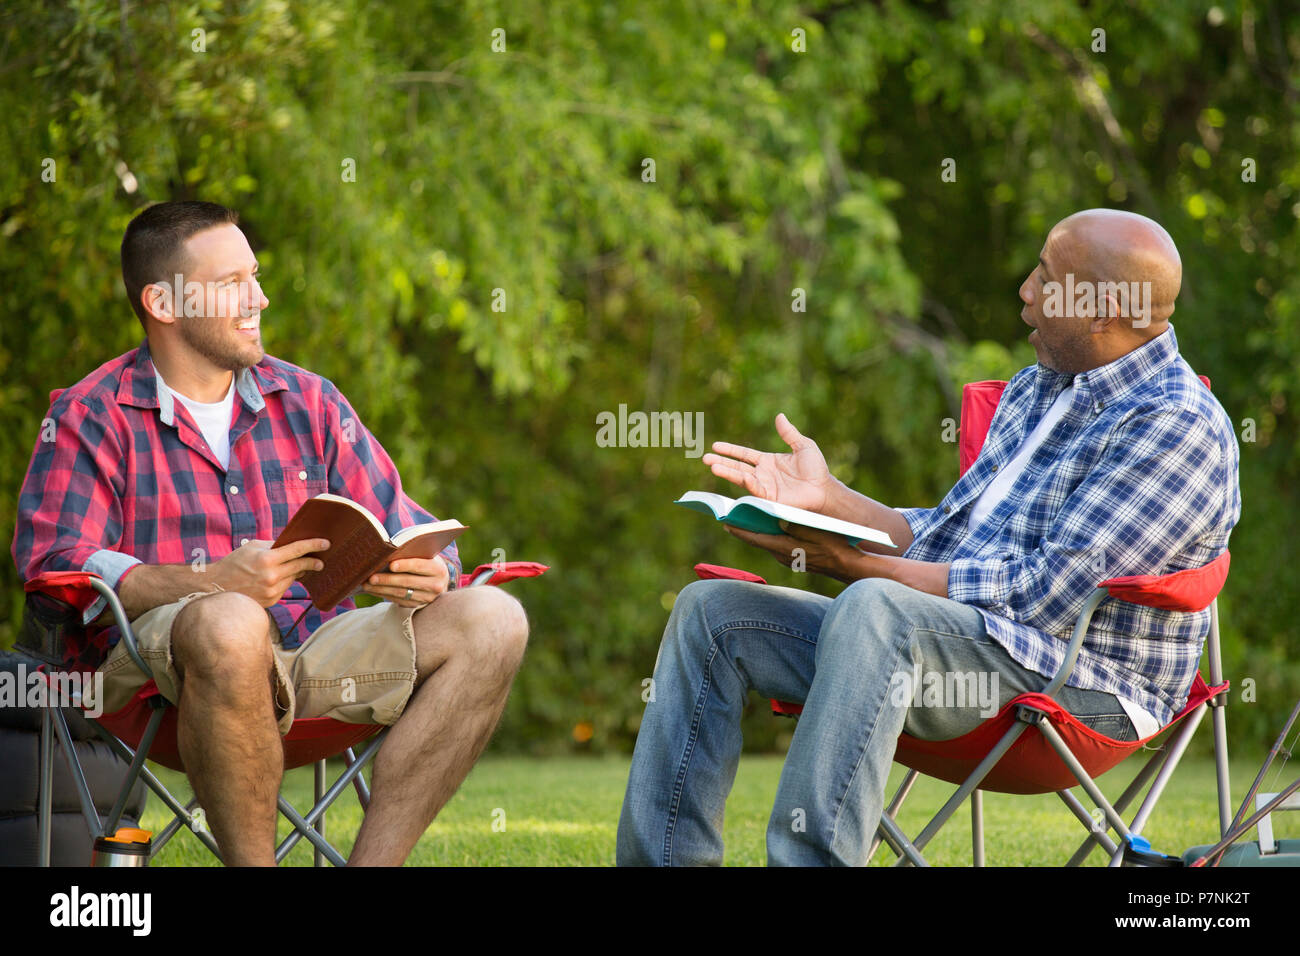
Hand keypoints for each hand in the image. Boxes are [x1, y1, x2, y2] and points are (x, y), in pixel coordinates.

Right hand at [210, 538, 329, 607]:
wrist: (216, 587)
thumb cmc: (234, 563)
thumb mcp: (252, 547)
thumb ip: (274, 545)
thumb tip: (293, 544)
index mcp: (268, 559)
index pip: (298, 550)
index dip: (314, 545)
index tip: (326, 543)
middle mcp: (272, 576)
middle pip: (301, 566)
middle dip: (313, 562)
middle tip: (320, 561)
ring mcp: (272, 590)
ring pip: (293, 578)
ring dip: (297, 572)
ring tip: (296, 567)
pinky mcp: (271, 601)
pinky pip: (285, 588)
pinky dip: (285, 582)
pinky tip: (277, 579)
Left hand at [360, 555, 449, 606]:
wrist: (439, 581)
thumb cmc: (427, 562)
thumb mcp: (426, 556)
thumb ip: (413, 554)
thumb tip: (387, 553)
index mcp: (438, 569)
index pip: (420, 566)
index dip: (406, 565)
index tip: (391, 565)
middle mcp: (436, 585)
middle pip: (408, 582)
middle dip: (387, 579)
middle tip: (371, 577)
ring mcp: (427, 598)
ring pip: (401, 593)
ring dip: (381, 589)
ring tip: (367, 584)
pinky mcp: (418, 606)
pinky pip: (398, 601)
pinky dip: (384, 595)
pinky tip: (373, 590)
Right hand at [702, 413, 834, 512]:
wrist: (824, 489)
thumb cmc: (816, 469)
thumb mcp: (803, 446)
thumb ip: (789, 433)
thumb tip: (779, 416)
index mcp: (768, 461)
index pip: (744, 454)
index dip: (730, 450)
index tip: (715, 446)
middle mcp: (762, 474)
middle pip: (737, 467)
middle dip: (721, 462)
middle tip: (704, 458)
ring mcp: (764, 486)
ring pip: (740, 477)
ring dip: (726, 472)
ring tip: (712, 467)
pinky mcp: (768, 498)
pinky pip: (754, 488)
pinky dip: (745, 482)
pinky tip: (737, 475)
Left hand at [725, 521, 866, 583]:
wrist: (850, 566)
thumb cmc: (835, 546)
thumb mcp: (815, 531)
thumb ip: (795, 525)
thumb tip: (778, 519)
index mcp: (784, 548)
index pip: (755, 538)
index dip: (739, 530)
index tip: (724, 522)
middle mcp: (783, 555)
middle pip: (758, 540)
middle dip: (745, 529)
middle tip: (731, 516)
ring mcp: (789, 558)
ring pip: (767, 543)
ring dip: (758, 532)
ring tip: (747, 518)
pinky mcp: (796, 559)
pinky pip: (777, 546)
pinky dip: (770, 536)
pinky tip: (771, 526)